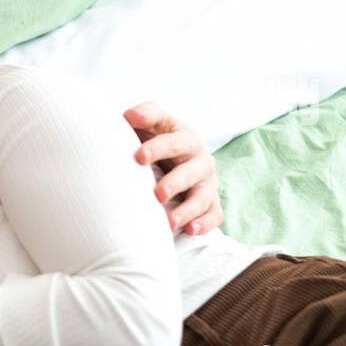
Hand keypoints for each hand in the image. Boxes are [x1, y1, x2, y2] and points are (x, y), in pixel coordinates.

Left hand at [123, 101, 224, 235]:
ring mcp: (207, 184)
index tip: (139, 157)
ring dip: (187, 210)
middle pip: (192, 172)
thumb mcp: (154, 123)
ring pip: (203, 198)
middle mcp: (200, 161)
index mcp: (186, 139)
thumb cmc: (157, 139)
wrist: (172, 158)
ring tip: (169, 222)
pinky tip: (190, 230)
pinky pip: (215, 215)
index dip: (159, 147)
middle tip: (158, 194)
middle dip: (176, 183)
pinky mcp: (211, 203)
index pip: (175, 141)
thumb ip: (145, 115)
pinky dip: (205, 223)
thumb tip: (130, 116)